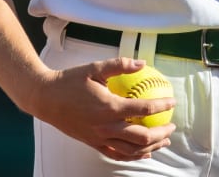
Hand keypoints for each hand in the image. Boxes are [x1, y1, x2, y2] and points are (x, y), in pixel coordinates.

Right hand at [27, 58, 176, 159]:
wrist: (45, 99)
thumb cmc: (70, 81)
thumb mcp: (95, 68)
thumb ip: (120, 64)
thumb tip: (142, 63)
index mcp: (109, 107)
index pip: (144, 108)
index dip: (162, 105)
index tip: (172, 101)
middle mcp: (106, 127)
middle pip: (142, 136)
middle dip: (162, 133)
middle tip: (172, 125)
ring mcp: (99, 138)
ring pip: (132, 150)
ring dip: (152, 146)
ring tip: (164, 140)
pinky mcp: (93, 144)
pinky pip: (117, 155)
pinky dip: (134, 155)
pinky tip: (144, 152)